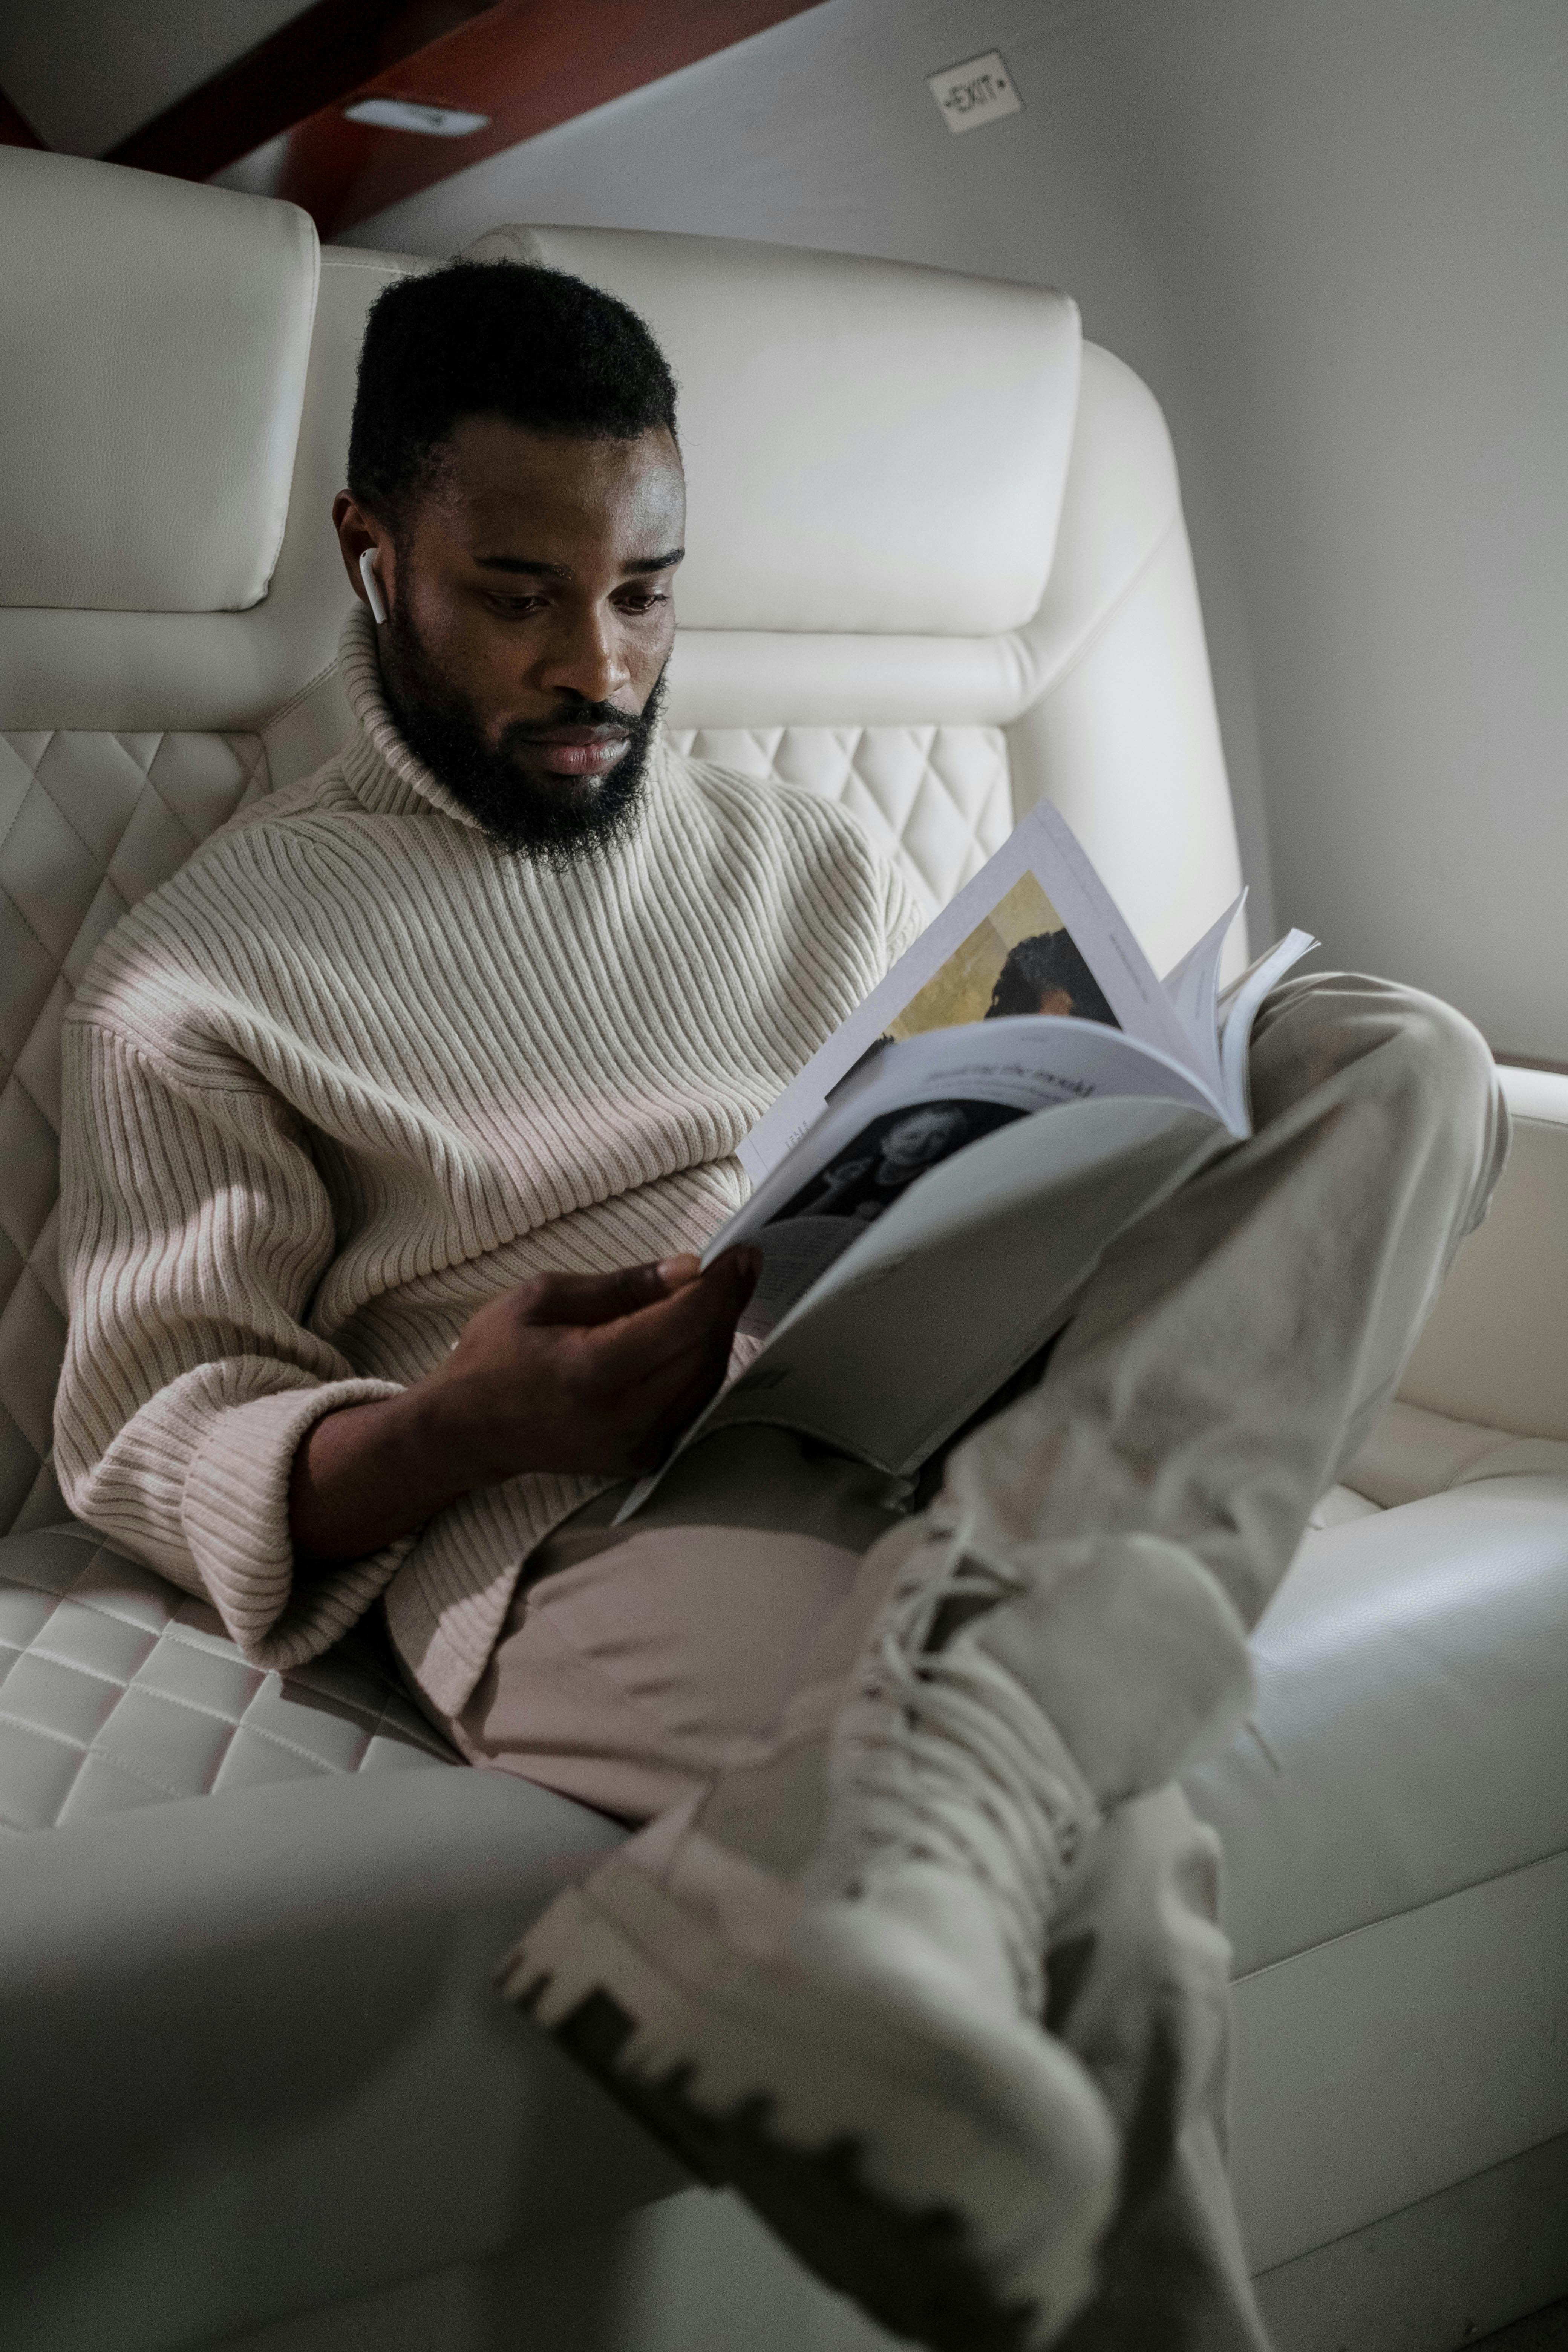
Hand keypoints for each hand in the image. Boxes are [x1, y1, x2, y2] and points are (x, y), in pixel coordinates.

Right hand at [420, 1250, 759, 1483]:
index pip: (684, 1324)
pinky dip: (700, 1367)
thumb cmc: (495, 1355)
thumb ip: (622, 1286)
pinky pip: (691, 1405)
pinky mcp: (642, 1458)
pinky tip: (695, 1336)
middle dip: (726, 1304)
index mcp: (594, 1372)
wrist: (468, 1430)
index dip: (719, 1285)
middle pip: (705, 1352)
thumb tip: (689, 1268)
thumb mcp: (543, 1296)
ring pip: (707, 1381)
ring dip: (718, 1334)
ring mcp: (636, 1445)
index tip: (739, 1253)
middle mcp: (623, 1418)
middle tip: (736, 1266)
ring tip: (718, 1294)